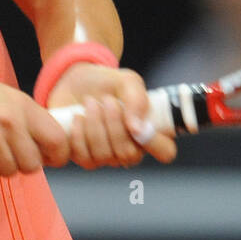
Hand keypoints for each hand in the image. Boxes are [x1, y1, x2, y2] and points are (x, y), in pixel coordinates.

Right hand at [0, 76, 69, 180]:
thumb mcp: (8, 98)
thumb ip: (31, 118)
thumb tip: (57, 144)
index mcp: (22, 105)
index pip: (56, 139)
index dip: (58, 155)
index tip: (52, 159)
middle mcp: (7, 120)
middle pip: (33, 163)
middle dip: (24, 164)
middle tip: (11, 153)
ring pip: (11, 171)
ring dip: (2, 166)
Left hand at [47, 64, 177, 168]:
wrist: (75, 81)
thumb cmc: (107, 83)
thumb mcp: (127, 81)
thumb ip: (137, 100)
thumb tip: (137, 128)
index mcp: (150, 131)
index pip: (165, 151)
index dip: (154, 143)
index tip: (138, 125)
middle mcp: (132, 149)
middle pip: (129, 154)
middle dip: (115, 124)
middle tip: (107, 100)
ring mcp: (109, 157)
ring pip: (105, 155)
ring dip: (95, 125)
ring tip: (90, 103)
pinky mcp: (86, 158)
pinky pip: (85, 157)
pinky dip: (79, 133)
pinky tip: (78, 117)